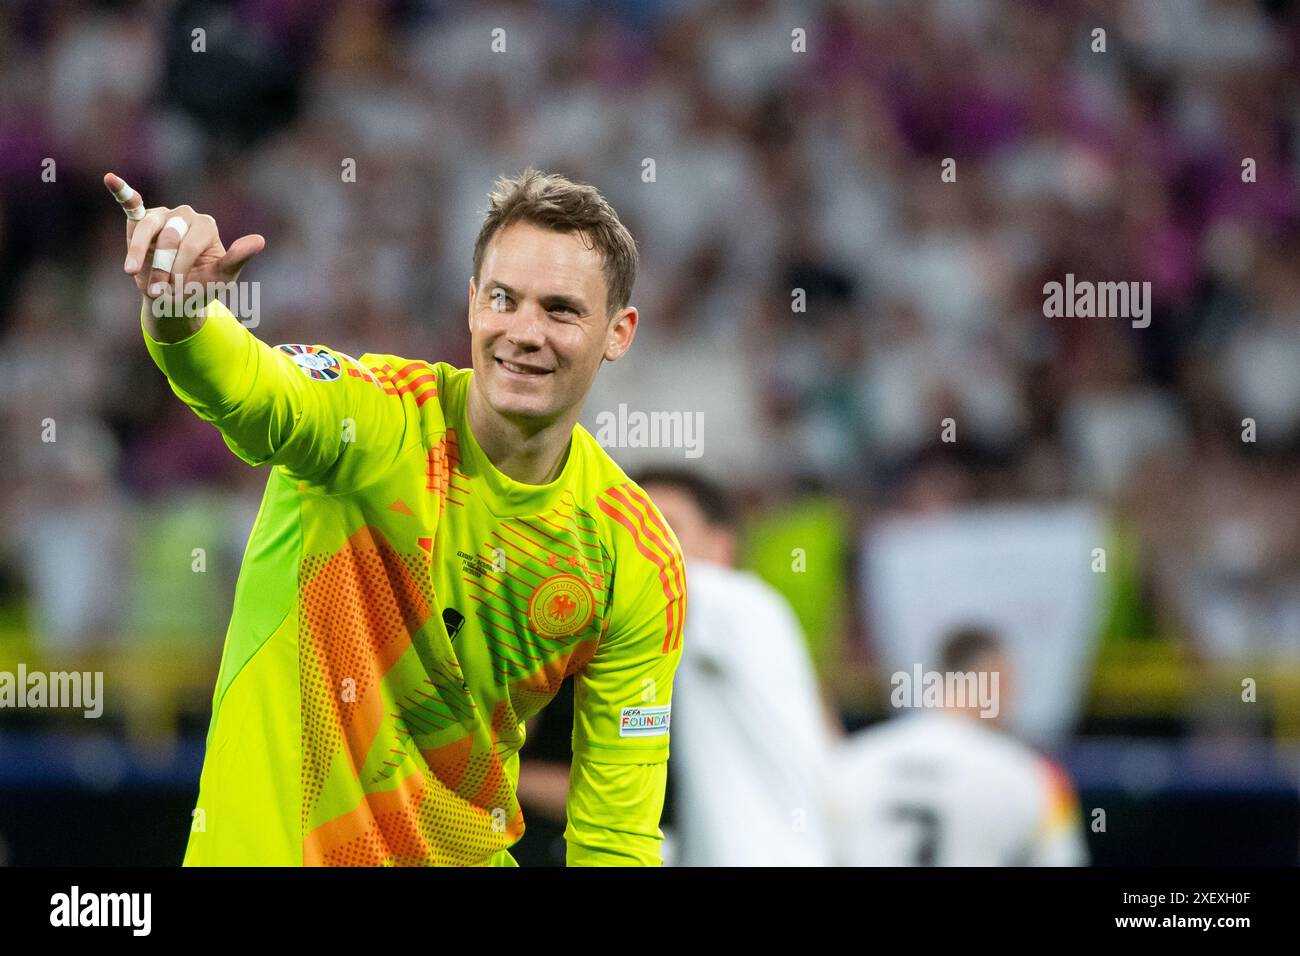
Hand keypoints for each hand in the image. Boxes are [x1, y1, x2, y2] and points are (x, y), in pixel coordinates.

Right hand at [103, 172, 264, 309]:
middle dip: (162, 268)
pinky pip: (131, 204)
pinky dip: (121, 191)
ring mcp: (162, 215)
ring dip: (138, 252)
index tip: (179, 293)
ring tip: (131, 273)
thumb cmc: (201, 287)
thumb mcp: (222, 278)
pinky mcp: (140, 219)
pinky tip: (110, 179)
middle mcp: (184, 215)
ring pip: (146, 228)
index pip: (189, 245)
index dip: (181, 270)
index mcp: (206, 226)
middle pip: (168, 237)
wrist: (174, 298)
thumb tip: (260, 240)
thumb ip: (237, 258)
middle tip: (159, 294)